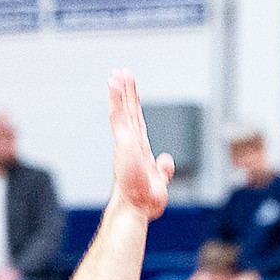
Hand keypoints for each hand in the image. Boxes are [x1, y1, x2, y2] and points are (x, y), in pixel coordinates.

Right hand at [109, 69, 174, 219]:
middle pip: (129, 111)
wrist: (137, 207)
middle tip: (122, 72)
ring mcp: (125, 140)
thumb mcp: (160, 182)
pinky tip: (113, 82)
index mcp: (140, 151)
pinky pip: (118, 115)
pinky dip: (115, 98)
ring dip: (119, 90)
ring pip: (122, 109)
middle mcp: (131, 143)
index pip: (138, 122)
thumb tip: (167, 160)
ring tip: (116, 72)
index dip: (135, 106)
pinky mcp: (122, 140)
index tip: (132, 91)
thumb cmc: (144, 201)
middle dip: (126, 92)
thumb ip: (164, 169)